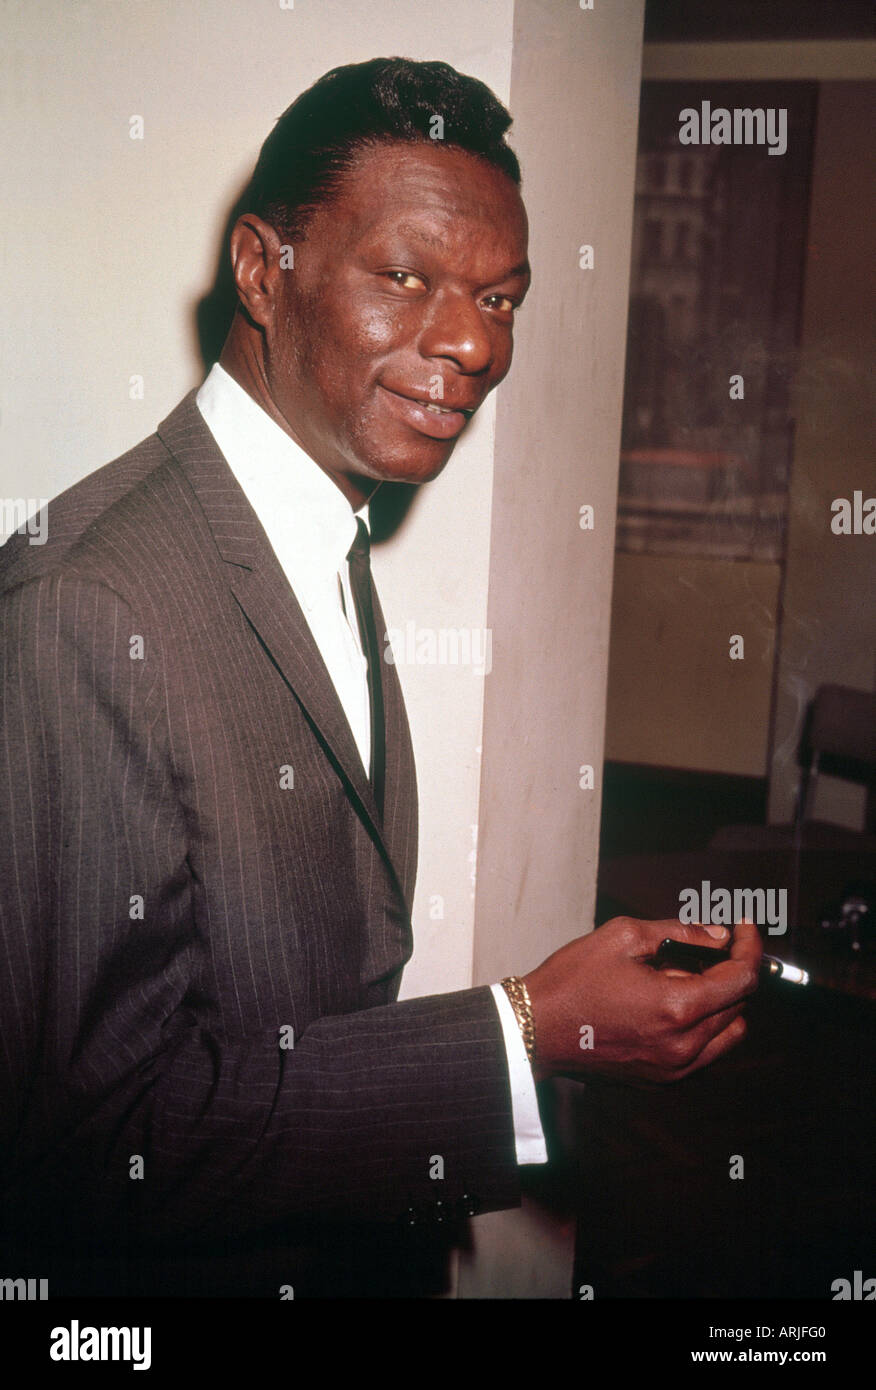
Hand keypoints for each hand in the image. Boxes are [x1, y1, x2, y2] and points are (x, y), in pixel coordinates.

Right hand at [522, 917, 761, 1084]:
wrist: (533, 1032)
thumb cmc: (572, 980)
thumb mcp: (624, 937)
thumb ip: (680, 933)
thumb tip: (719, 935)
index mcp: (677, 1008)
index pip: (742, 978)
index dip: (750, 946)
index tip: (745, 927)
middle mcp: (684, 1046)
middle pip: (738, 1004)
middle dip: (731, 969)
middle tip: (707, 946)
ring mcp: (674, 1070)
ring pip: (729, 1034)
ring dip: (721, 1002)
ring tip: (686, 978)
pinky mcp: (662, 1082)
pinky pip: (706, 1055)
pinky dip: (704, 1028)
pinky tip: (672, 1005)